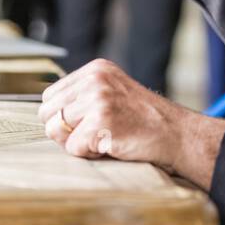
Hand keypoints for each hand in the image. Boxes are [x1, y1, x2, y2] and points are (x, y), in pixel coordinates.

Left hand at [38, 59, 224, 188]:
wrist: (177, 134)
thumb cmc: (145, 121)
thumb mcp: (114, 93)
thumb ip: (83, 96)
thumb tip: (46, 115)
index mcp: (96, 69)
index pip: (50, 95)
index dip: (63, 116)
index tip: (87, 123)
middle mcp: (95, 80)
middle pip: (47, 112)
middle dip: (65, 130)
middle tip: (95, 134)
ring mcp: (97, 99)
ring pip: (56, 130)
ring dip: (77, 143)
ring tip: (104, 139)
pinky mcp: (100, 122)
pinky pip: (73, 148)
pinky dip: (90, 154)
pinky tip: (112, 146)